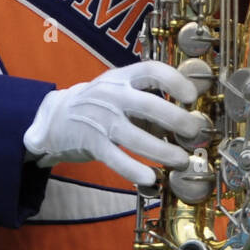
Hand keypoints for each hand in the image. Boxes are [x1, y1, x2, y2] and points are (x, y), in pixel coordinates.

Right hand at [23, 61, 200, 187]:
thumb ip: (150, 104)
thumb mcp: (121, 92)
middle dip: (175, 119)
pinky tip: (151, 178)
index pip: (150, 70)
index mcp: (122, 78)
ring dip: (162, 150)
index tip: (192, 96)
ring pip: (134, 136)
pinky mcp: (91, 143)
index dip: (174, 81)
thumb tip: (186, 123)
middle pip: (147, 104)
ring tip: (181, 160)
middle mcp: (111, 95)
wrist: (56, 116)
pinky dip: (133, 169)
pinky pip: (115, 158)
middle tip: (194, 132)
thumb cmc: (101, 104)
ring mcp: (100, 119)